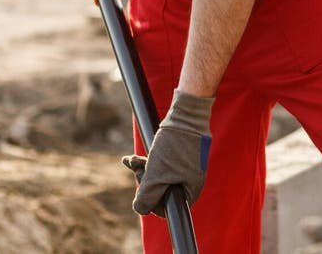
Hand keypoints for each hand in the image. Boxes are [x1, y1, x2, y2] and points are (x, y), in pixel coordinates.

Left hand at [122, 89, 213, 215]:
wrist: (186, 113)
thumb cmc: (174, 145)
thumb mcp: (157, 174)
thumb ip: (147, 197)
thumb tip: (140, 208)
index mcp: (190, 191)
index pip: (165, 207)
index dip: (150, 199)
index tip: (144, 183)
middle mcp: (189, 182)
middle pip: (160, 191)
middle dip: (144, 180)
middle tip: (136, 167)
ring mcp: (185, 168)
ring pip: (158, 176)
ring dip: (142, 169)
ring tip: (131, 159)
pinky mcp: (180, 155)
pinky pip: (161, 164)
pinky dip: (147, 161)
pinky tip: (132, 159)